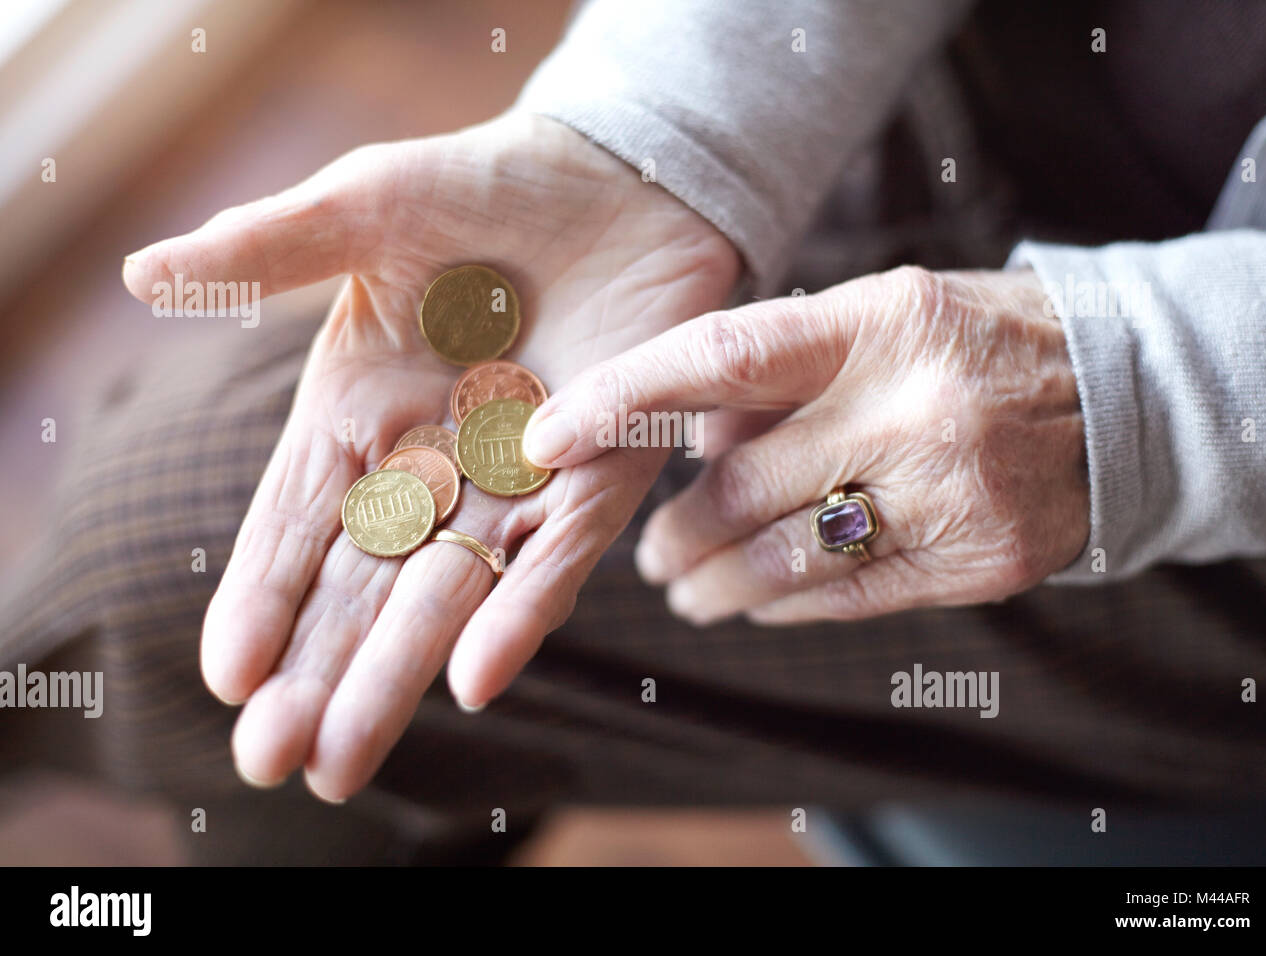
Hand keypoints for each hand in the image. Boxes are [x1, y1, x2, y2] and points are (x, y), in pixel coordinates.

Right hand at [122, 112, 738, 799]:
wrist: (618, 177)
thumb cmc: (486, 186)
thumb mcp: (366, 207)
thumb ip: (269, 248)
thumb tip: (143, 274)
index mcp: (362, 411)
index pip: (300, 520)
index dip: (263, 594)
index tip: (229, 673)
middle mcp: (433, 462)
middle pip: (366, 584)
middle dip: (319, 670)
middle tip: (274, 759)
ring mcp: (517, 478)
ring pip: (451, 592)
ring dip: (399, 671)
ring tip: (343, 755)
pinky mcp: (602, 473)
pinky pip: (558, 555)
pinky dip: (519, 611)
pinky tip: (473, 678)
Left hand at [523, 267, 1088, 624]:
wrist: (1118, 396)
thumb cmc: (968, 345)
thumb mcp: (880, 316)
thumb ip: (780, 369)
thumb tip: (680, 440)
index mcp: (877, 320)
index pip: (719, 357)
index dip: (621, 399)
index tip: (546, 437)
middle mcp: (912, 403)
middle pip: (739, 488)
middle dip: (675, 533)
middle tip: (651, 552)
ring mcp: (951, 489)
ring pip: (785, 560)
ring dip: (715, 583)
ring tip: (688, 588)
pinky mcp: (980, 560)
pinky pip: (846, 597)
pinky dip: (782, 603)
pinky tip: (757, 601)